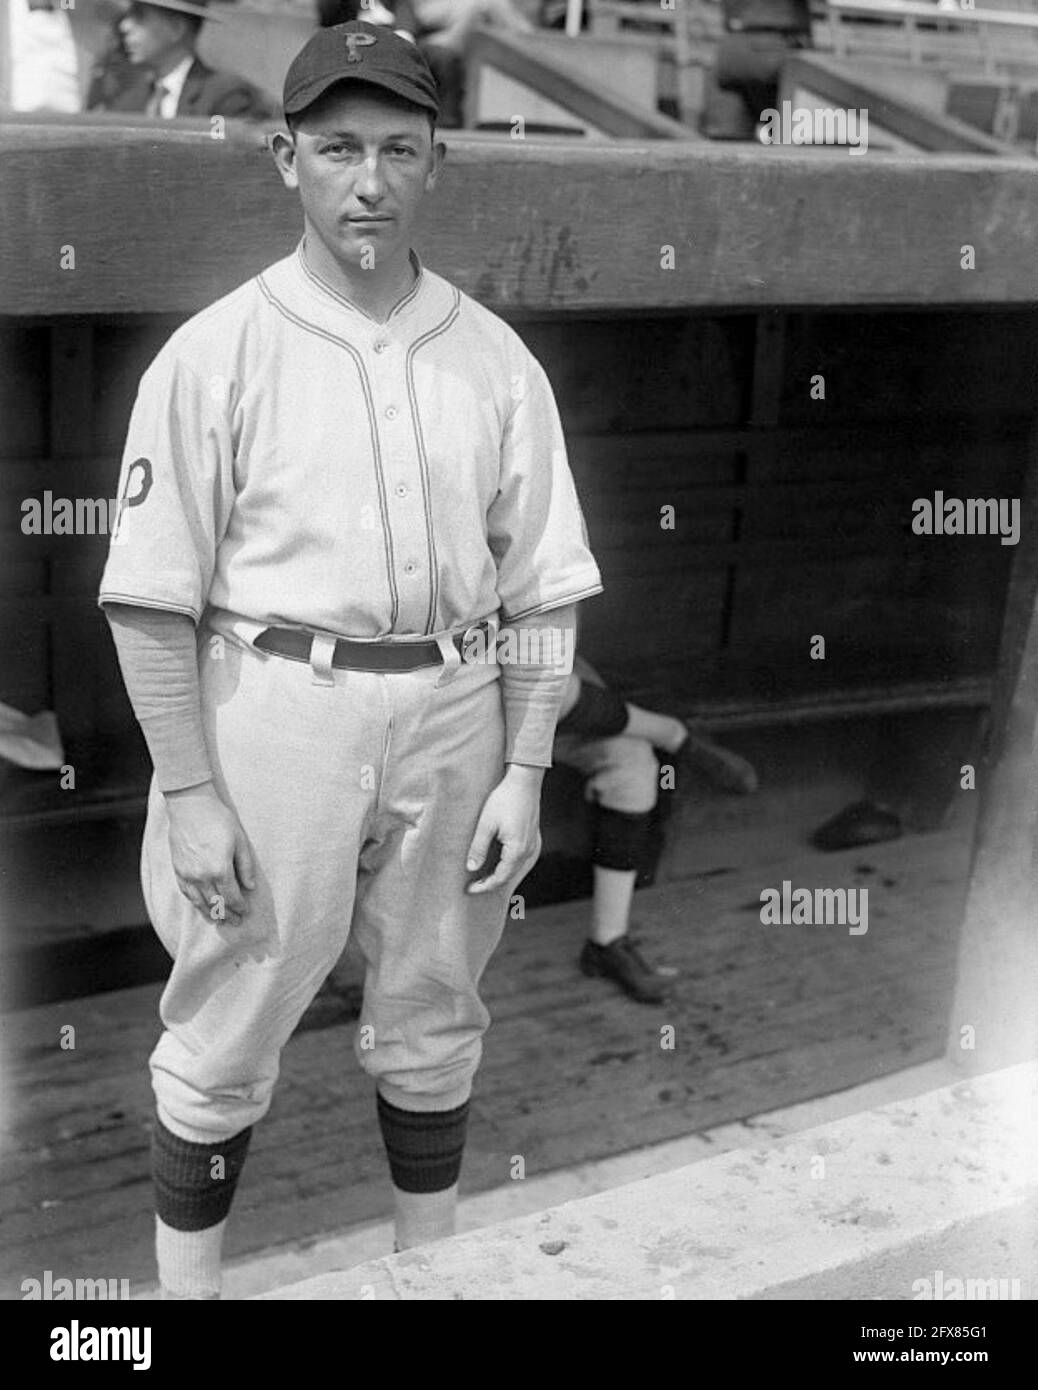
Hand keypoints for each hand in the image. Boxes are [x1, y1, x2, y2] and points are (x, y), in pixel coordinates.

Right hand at [165, 781, 255, 925]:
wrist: (190, 805)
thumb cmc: (218, 819)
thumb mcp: (240, 840)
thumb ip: (245, 866)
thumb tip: (250, 886)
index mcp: (220, 869)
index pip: (232, 897)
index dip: (239, 907)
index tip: (245, 912)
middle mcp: (202, 876)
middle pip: (216, 904)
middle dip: (227, 915)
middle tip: (235, 922)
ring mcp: (188, 874)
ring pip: (199, 902)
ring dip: (210, 913)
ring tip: (219, 920)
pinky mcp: (177, 869)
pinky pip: (186, 893)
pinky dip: (195, 902)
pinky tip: (201, 906)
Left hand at [465, 764, 543, 894]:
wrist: (524, 781)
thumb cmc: (504, 800)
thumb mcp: (486, 824)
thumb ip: (478, 848)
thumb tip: (472, 868)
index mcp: (517, 850)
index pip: (499, 878)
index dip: (484, 886)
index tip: (469, 889)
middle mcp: (528, 850)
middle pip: (509, 876)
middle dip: (491, 883)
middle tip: (473, 886)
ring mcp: (533, 844)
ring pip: (516, 868)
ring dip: (500, 875)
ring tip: (483, 877)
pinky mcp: (533, 837)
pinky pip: (521, 859)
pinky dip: (508, 865)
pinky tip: (499, 863)